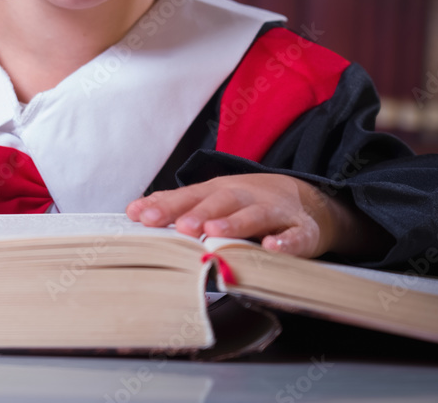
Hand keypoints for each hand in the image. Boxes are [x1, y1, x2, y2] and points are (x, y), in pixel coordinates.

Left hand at [126, 173, 386, 258]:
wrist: (303, 199)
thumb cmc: (246, 203)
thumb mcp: (212, 199)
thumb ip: (177, 205)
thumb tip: (134, 211)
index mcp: (218, 190)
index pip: (188, 196)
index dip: (165, 206)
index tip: (139, 216)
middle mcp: (243, 196)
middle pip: (219, 202)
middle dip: (197, 213)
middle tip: (178, 227)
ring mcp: (273, 211)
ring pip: (253, 215)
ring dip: (233, 223)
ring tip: (214, 233)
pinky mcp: (301, 230)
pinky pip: (294, 236)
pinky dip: (285, 242)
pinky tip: (272, 248)